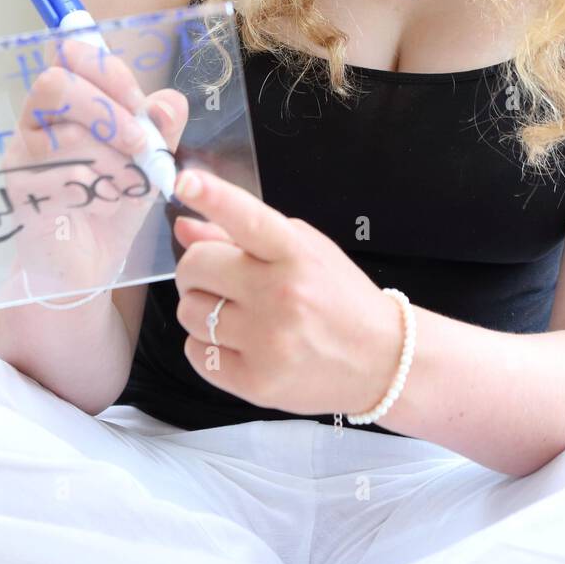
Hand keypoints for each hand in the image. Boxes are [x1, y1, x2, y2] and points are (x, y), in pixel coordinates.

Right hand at [0, 39, 188, 301]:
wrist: (91, 261)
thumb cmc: (116, 200)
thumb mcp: (151, 159)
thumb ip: (162, 126)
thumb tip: (166, 102)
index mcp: (70, 100)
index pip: (72, 55)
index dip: (107, 70)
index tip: (138, 103)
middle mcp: (38, 118)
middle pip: (55, 83)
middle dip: (108, 111)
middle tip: (139, 144)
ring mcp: (22, 151)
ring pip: (62, 131)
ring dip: (108, 157)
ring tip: (126, 182)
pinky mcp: (18, 186)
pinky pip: (58, 175)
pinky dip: (96, 191)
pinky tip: (104, 205)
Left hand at [172, 168, 402, 417]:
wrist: (380, 360)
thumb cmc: (337, 297)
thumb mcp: (303, 251)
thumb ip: (241, 235)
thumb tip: (184, 226)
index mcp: (296, 253)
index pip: (248, 218)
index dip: (214, 197)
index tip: (185, 181)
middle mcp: (281, 295)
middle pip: (195, 267)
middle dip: (198, 270)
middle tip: (220, 278)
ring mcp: (267, 341)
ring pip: (188, 312)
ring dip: (202, 310)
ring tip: (236, 314)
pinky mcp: (255, 382)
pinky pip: (195, 353)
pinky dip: (208, 347)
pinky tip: (239, 343)